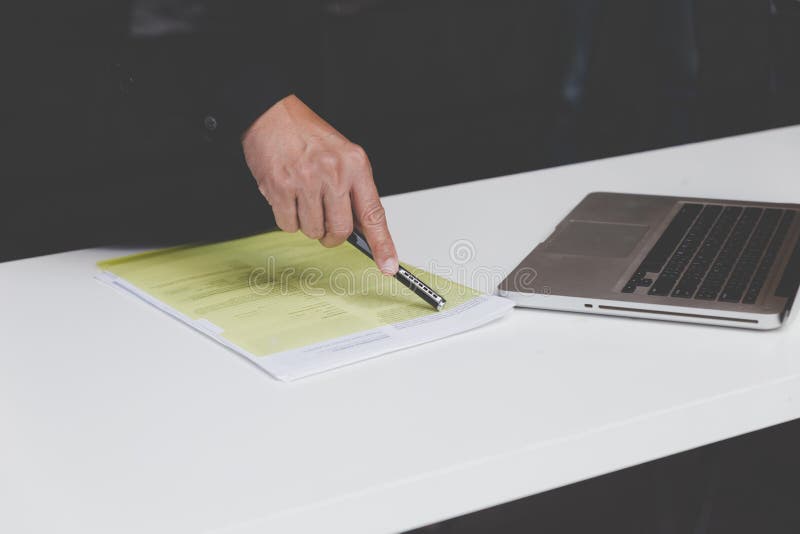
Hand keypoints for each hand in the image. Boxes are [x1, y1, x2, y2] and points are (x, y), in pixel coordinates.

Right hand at [242, 94, 398, 274]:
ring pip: (312, 231)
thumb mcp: (343, 156)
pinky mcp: (280, 188)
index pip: (373, 214)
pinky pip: (288, 225)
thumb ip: (354, 190)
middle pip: (340, 231)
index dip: (382, 244)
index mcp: (355, 164)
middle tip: (326, 224)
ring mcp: (306, 181)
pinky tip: (288, 196)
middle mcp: (333, 172)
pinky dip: (288, 218)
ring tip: (303, 198)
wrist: (271, 115)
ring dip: (308, 224)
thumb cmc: (307, 135)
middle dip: (332, 236)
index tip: (388, 265)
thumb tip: (362, 230)